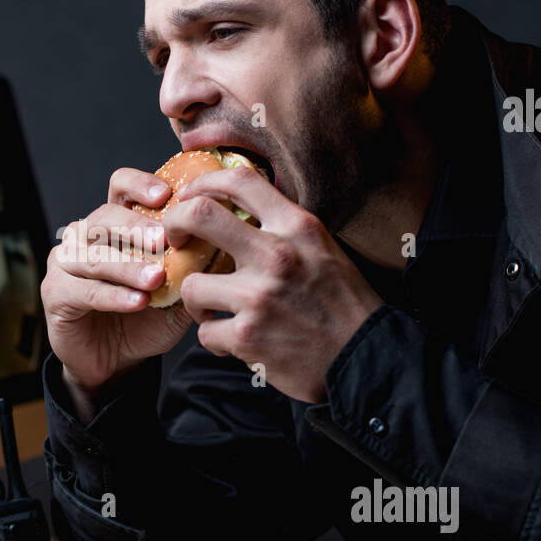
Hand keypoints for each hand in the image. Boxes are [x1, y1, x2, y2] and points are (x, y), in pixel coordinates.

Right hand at [40, 167, 195, 396]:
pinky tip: (138, 302)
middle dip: (135, 227)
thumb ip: (195, 264)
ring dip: (127, 266)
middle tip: (163, 239)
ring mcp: (65, 263)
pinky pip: (85, 290)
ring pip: (94, 255)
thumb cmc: (146, 317)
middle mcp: (85, 236)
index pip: (120, 187)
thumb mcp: (179, 288)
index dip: (140, 184)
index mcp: (115, 224)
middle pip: (104, 217)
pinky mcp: (56, 294)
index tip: (167, 195)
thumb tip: (229, 239)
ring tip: (156, 278)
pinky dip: (114, 296)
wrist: (116, 361)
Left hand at [165, 165, 383, 402]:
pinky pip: (205, 333)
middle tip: (174, 240)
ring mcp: (258, 296)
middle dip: (174, 224)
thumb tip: (239, 212)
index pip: (241, 180)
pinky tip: (236, 342)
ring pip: (191, 285)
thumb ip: (284, 230)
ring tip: (215, 311)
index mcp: (298, 228)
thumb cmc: (344, 306)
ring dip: (197, 301)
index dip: (204, 182)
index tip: (190, 195)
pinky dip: (216, 340)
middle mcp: (277, 255)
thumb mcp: (322, 250)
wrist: (366, 360)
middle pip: (200, 215)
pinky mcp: (247, 336)